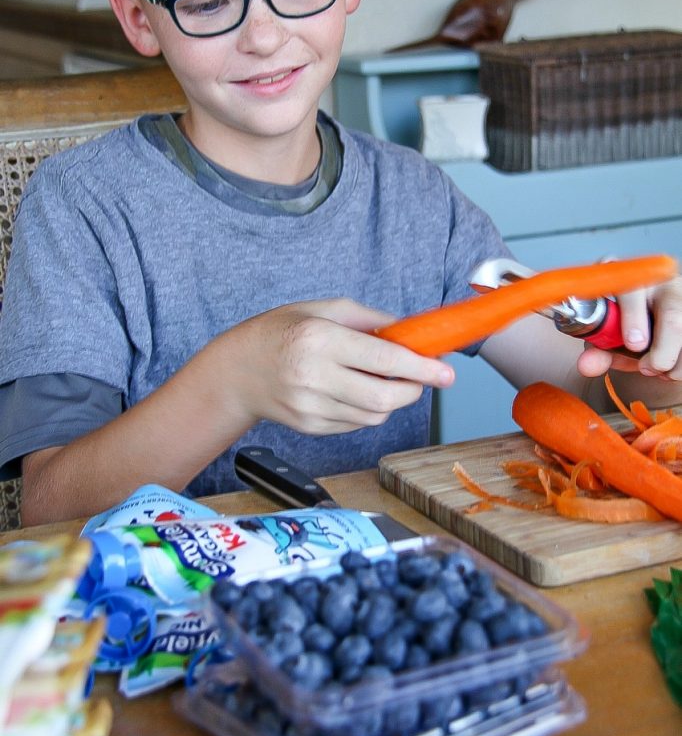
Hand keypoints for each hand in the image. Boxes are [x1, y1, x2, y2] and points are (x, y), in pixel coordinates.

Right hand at [224, 298, 454, 434]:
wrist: (237, 370)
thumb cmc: (281, 331)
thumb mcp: (323, 309)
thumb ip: (370, 320)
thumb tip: (411, 333)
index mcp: (319, 340)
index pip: (383, 360)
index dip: (422, 368)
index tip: (447, 371)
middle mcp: (314, 377)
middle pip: (384, 398)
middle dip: (415, 389)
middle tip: (425, 377)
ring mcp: (311, 407)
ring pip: (374, 416)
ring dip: (392, 400)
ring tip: (383, 379)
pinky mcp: (310, 427)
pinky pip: (356, 423)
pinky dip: (368, 409)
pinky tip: (356, 390)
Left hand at [577, 275, 681, 381]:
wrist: (653, 326)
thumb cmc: (627, 326)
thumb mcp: (608, 338)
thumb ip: (597, 351)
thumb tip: (587, 365)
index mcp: (630, 278)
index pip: (631, 290)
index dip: (634, 317)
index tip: (633, 344)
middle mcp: (663, 279)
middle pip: (673, 313)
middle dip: (662, 350)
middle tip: (647, 367)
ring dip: (675, 364)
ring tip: (658, 368)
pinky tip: (673, 364)